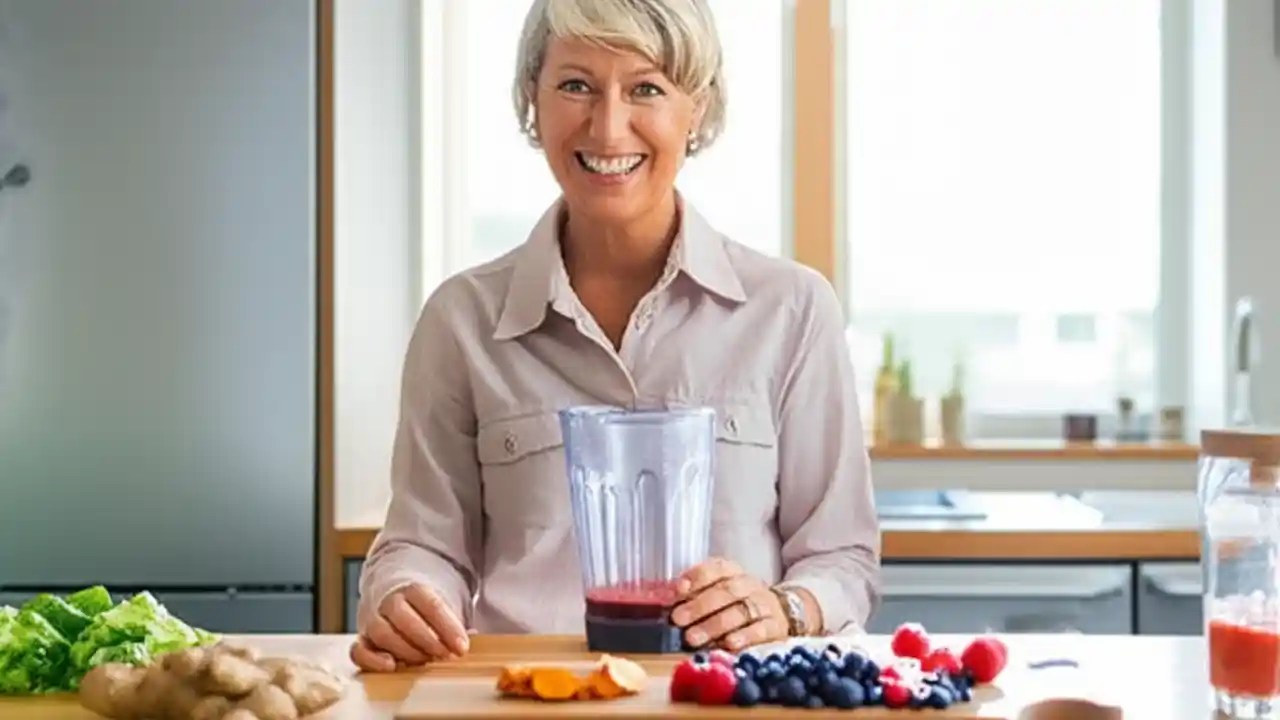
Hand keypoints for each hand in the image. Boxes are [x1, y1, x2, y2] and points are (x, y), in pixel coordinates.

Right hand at [349, 584, 469, 671]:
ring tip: (424, 661)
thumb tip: (472, 635)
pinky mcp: (362, 640)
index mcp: (414, 589)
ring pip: (383, 633)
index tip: (462, 646)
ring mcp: (373, 620)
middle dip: (428, 639)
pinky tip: (392, 666)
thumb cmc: (424, 611)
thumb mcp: (440, 609)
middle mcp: (390, 602)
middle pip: (405, 618)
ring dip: (406, 650)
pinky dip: (372, 660)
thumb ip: (453, 623)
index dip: (448, 626)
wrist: (393, 599)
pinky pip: (358, 650)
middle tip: (445, 655)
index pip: (431, 604)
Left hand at [669, 557, 789, 651]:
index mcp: (733, 572)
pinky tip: (728, 644)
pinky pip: (761, 630)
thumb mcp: (716, 592)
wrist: (781, 612)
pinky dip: (744, 637)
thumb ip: (691, 594)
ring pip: (740, 611)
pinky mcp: (775, 627)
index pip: (715, 569)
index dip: (696, 578)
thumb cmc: (736, 604)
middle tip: (678, 619)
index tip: (677, 591)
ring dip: (714, 625)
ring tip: (692, 638)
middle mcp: (749, 585)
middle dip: (699, 606)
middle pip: (726, 591)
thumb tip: (662, 598)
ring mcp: (764, 605)